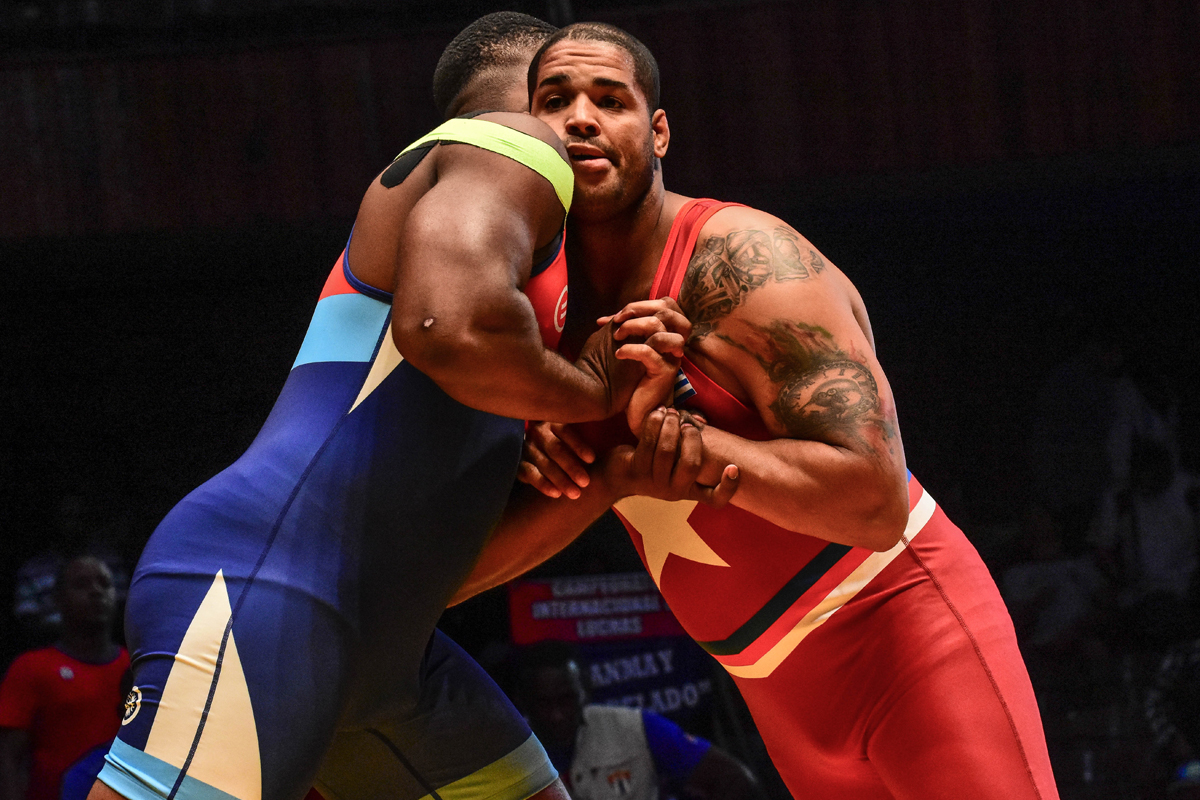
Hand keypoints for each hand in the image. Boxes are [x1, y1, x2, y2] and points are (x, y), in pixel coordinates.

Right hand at [517, 421, 595, 499]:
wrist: (549, 459)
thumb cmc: (576, 444)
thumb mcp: (583, 428)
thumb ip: (596, 421)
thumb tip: (620, 412)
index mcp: (555, 420)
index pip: (565, 430)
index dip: (578, 445)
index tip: (592, 459)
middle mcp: (538, 432)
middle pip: (555, 448)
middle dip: (571, 466)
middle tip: (586, 482)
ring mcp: (527, 447)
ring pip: (543, 462)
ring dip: (559, 479)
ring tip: (576, 494)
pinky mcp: (519, 463)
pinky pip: (527, 473)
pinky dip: (541, 484)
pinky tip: (555, 494)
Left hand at [601, 299, 691, 434]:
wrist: (635, 411)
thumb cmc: (628, 381)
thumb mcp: (626, 348)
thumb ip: (623, 332)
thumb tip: (606, 318)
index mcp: (668, 334)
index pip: (667, 305)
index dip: (642, 304)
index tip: (618, 314)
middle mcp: (674, 344)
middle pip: (668, 312)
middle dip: (638, 311)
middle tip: (617, 322)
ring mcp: (672, 358)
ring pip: (660, 330)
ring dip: (634, 327)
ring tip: (616, 337)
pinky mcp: (665, 373)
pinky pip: (650, 354)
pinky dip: (631, 349)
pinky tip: (618, 354)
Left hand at [606, 407, 738, 506]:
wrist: (616, 474)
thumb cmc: (652, 461)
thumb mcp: (674, 461)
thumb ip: (689, 446)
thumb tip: (699, 419)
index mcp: (688, 490)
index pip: (714, 499)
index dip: (728, 487)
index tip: (733, 467)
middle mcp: (673, 492)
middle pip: (691, 466)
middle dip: (691, 438)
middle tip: (687, 424)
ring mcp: (654, 484)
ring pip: (667, 451)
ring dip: (670, 425)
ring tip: (670, 412)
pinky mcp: (636, 471)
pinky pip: (648, 443)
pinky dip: (655, 424)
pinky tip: (657, 413)